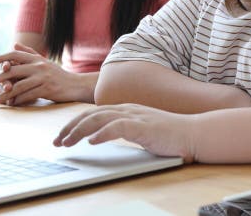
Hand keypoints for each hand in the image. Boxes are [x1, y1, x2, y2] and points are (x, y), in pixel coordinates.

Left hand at [0, 43, 94, 103]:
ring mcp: (43, 78)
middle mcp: (39, 66)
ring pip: (19, 85)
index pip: (15, 54)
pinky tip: (10, 104)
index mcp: (37, 59)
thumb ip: (29, 53)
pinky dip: (18, 101)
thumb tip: (14, 44)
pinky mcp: (47, 89)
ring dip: (5, 93)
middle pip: (13, 70)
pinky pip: (28, 95)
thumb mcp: (44, 62)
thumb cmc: (59, 75)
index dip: (0, 57)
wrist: (76, 86)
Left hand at [53, 104, 197, 162]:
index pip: (93, 113)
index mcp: (125, 109)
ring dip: (80, 131)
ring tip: (67, 142)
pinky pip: (118, 128)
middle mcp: (127, 109)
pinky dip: (102, 133)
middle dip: (70, 128)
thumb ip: (124, 130)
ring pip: (99, 119)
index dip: (75, 124)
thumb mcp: (141, 130)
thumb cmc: (170, 135)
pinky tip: (91, 142)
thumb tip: (104, 137)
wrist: (194, 133)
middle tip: (57, 142)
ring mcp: (135, 116)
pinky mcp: (143, 126)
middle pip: (91, 114)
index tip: (62, 136)